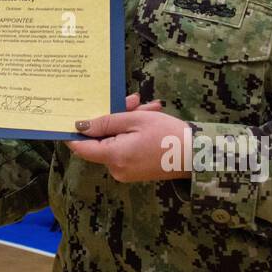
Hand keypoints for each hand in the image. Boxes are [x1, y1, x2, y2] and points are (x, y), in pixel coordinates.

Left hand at [67, 95, 191, 182]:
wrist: (197, 155)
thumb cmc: (167, 134)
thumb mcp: (135, 120)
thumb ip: (105, 122)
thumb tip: (79, 126)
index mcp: (113, 156)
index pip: (81, 147)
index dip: (74, 132)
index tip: (73, 115)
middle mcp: (116, 168)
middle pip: (103, 139)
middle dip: (115, 117)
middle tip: (133, 100)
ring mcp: (126, 171)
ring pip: (116, 140)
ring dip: (128, 121)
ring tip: (148, 107)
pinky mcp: (135, 170)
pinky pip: (126, 147)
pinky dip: (134, 132)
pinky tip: (150, 116)